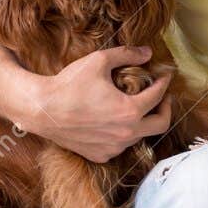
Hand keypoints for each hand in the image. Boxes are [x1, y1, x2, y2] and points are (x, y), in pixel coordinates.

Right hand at [16, 45, 172, 162]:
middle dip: (166, 108)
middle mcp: (126, 133)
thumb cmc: (69, 84)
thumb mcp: (99, 61)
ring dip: (142, 121)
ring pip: (140, 135)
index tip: (164, 76)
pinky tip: (115, 122)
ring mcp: (114, 147)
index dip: (164, 82)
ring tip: (135, 106)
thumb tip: (147, 52)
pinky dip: (123, 134)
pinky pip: (120, 146)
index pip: (158, 95)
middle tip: (161, 97)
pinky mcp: (100, 155)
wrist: (41, 110)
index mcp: (129, 110)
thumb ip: (126, 54)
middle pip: (161, 124)